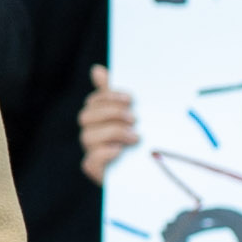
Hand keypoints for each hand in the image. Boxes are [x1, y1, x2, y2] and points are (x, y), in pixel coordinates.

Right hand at [77, 66, 138, 184]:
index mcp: (99, 118)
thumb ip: (115, 94)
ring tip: (135, 137)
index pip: (93, 101)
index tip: (130, 98)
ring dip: (112, 132)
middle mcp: (92, 134)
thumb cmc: (142, 140)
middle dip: (111, 114)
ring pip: (87, 137)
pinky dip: (104, 153)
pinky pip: (90, 162)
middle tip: (134, 118)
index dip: (108, 97)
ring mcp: (92, 153)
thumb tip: (96, 69)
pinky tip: (120, 151)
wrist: (155, 172)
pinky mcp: (97, 172)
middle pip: (86, 116)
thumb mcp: (133, 114)